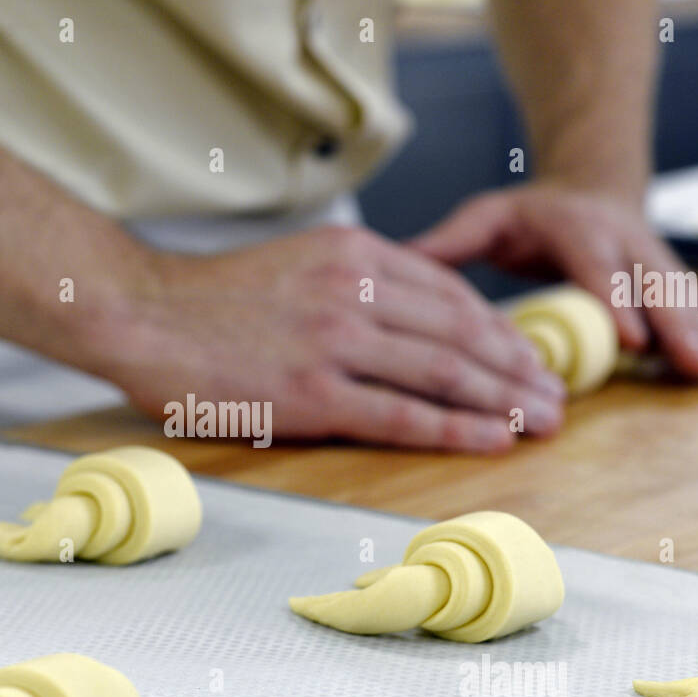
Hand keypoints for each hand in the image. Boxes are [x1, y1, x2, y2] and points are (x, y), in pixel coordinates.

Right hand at [86, 226, 568, 450]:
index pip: (449, 292)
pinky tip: (491, 442)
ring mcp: (334, 341)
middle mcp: (353, 290)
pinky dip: (454, 429)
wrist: (141, 313)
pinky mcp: (312, 392)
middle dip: (518, 368)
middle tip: (555, 397)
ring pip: (443, 371)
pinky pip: (401, 413)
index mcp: (353, 254)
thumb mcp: (294, 267)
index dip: (499, 329)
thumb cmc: (209, 301)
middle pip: (461, 331)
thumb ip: (352, 286)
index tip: (526, 357)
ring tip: (541, 423)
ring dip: (502, 401)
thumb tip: (402, 323)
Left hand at [408, 185, 697, 378]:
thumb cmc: (526, 215)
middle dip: (677, 327)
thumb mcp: (483, 218)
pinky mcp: (674, 283)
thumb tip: (388, 263)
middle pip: (655, 287)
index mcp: (576, 228)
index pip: (596, 267)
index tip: (628, 340)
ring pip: (688, 299)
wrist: (586, 187)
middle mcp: (625, 242)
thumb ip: (445, 245)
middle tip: (695, 364)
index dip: (614, 302)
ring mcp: (655, 262)